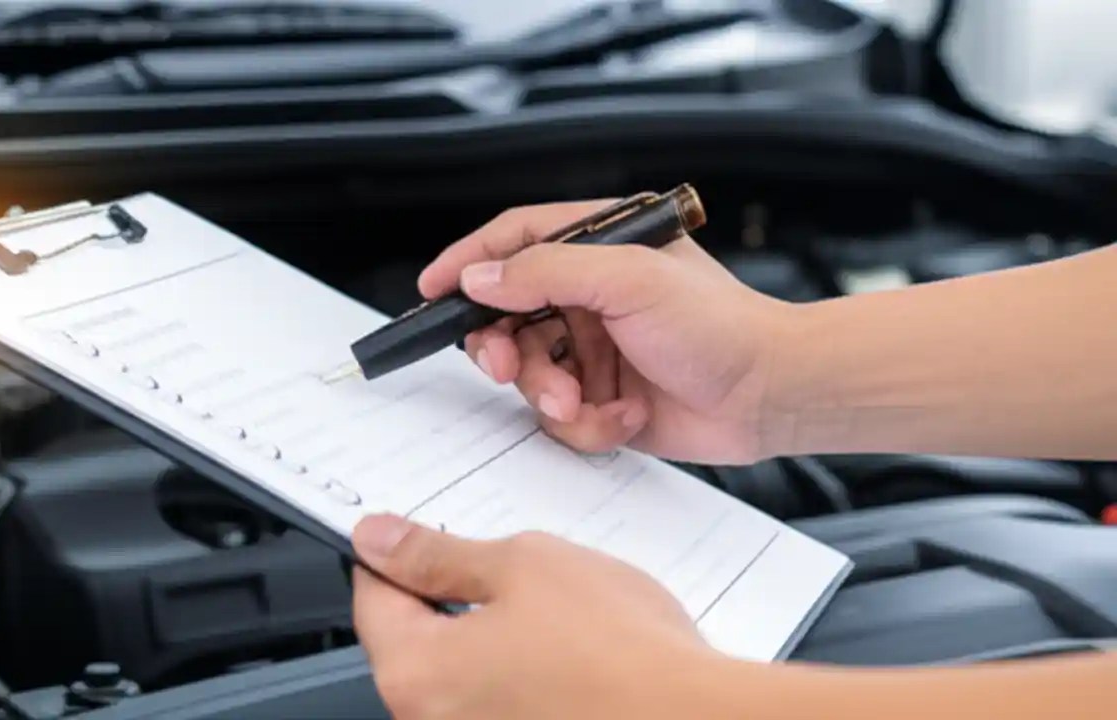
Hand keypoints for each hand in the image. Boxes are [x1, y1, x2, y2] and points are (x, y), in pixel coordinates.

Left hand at [351, 514, 727, 719]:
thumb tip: (378, 540)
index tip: (411, 531)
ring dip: (487, 631)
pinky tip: (565, 643)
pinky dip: (518, 666)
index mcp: (416, 673)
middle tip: (498, 559)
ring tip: (549, 602)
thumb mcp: (522, 565)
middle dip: (446, 592)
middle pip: (412, 638)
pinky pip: (497, 696)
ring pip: (459, 668)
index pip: (371, 598)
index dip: (392, 553)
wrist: (696, 717)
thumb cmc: (618, 648)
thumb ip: (438, 555)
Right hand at [419, 200, 791, 463]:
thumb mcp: (627, 280)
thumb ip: (545, 272)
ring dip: (549, 392)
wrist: (771, 395)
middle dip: (504, 348)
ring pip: (530, 373)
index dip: (468, 261)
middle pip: (509, 315)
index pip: (515, 241)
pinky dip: (587, 422)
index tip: (432, 288)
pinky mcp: (605, 398)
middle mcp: (593, 296)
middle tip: (503, 366)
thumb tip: (480, 276)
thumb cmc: (721, 324)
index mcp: (600, 247)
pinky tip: (627, 415)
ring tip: (583, 401)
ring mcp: (597, 349)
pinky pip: (562, 416)